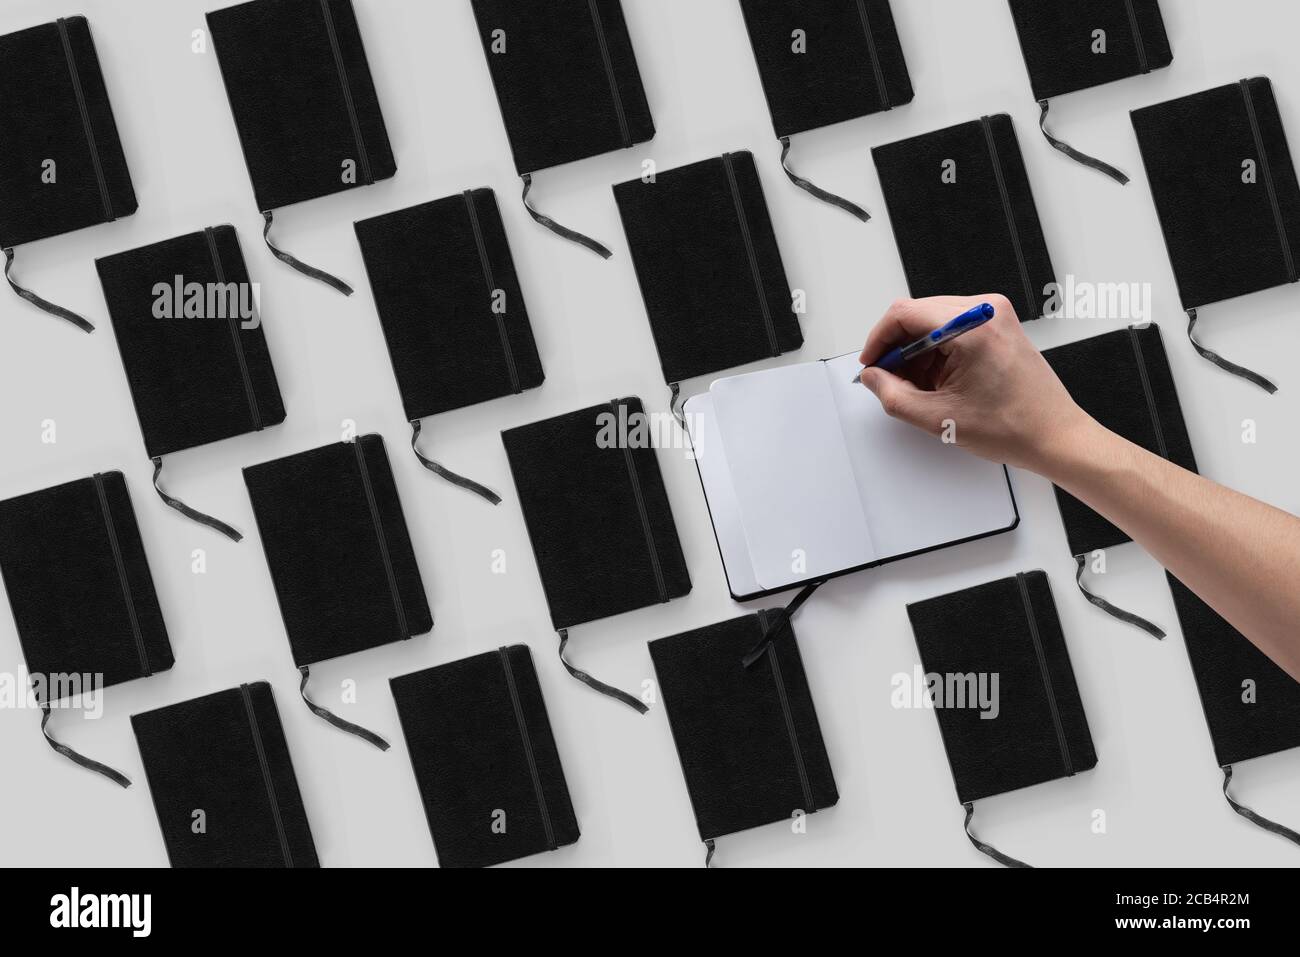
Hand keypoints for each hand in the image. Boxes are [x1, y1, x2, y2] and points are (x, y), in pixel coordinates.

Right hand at [857, 295, 1094, 473]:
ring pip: (931, 322)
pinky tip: (937, 381)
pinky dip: (936, 353)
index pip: (904, 313)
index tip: (871, 364)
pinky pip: (951, 329)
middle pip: (916, 314)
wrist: (1055, 436)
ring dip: (916, 353)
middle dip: (897, 349)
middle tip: (889, 381)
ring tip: (919, 388)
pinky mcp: (997, 325)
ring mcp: (993, 315)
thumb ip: (893, 395)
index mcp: (972, 326)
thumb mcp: (938, 418)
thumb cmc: (1014, 426)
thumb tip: (872, 377)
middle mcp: (985, 311)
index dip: (878, 340)